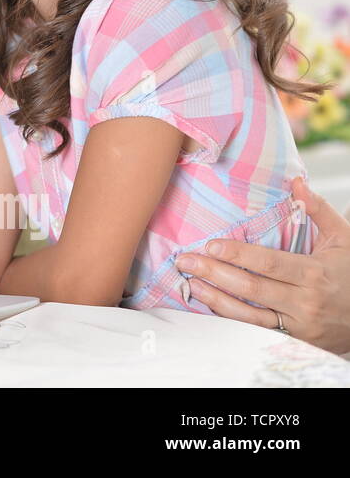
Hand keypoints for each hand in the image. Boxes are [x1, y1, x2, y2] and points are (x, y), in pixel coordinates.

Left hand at [177, 177, 349, 353]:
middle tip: (186, 261)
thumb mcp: (344, 240)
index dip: (237, 255)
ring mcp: (298, 324)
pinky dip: (230, 316)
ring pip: (249, 314)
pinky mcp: (293, 338)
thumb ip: (319, 210)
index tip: (211, 245)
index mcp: (314, 273)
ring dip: (215, 298)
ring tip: (190, 283)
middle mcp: (304, 301)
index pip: (268, 263)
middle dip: (214, 273)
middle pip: (251, 287)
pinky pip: (255, 328)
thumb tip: (296, 181)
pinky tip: (211, 304)